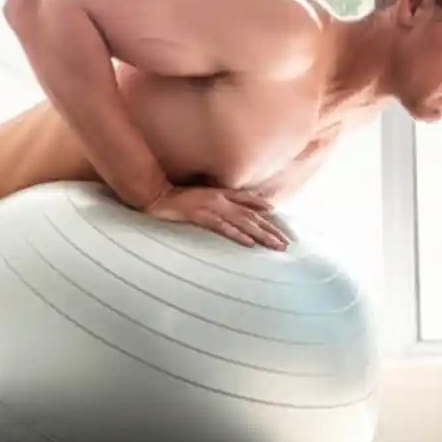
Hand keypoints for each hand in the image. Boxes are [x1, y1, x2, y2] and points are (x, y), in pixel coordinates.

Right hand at [144, 186, 288, 249]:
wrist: (155, 196)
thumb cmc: (177, 199)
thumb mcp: (202, 197)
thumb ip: (220, 200)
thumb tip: (236, 212)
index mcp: (220, 194)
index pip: (249, 204)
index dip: (266, 215)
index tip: (281, 228)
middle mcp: (220, 200)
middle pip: (251, 217)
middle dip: (270, 231)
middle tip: (286, 245)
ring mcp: (210, 207)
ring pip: (242, 222)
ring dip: (261, 235)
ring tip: (275, 246)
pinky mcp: (199, 216)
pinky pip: (222, 227)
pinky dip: (236, 235)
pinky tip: (249, 244)